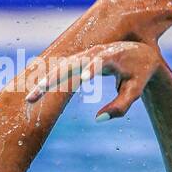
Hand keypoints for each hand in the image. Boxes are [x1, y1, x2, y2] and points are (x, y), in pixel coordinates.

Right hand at [25, 41, 161, 120]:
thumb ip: (121, 106)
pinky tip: (36, 92)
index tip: (85, 80)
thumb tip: (98, 120)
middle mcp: (94, 52)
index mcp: (111, 56)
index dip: (91, 68)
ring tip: (31, 98)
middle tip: (37, 94)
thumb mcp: (136, 91)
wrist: (140, 53)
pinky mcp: (79, 60)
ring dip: (45, 81)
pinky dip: (49, 79)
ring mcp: (84, 55)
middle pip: (69, 64)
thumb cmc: (139, 73)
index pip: (99, 61)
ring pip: (60, 67)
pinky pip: (61, 69)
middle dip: (52, 79)